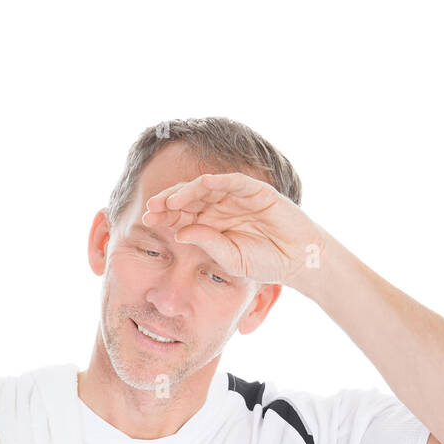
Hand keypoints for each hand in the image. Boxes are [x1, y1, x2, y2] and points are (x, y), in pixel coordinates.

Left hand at [141, 171, 323, 286]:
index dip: (165, 215)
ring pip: (206, 188)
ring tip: (170, 201)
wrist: (297, 259)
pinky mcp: (255, 190)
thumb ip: (207, 245)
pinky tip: (200, 185)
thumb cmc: (265, 262)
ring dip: (186, 191)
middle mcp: (220, 207)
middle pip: (188, 199)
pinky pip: (232, 181)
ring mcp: (236, 197)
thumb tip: (179, 234)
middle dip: (168, 202)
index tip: (146, 219)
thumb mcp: (230, 259)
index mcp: (212, 224)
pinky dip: (217, 181)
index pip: (183, 215)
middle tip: (151, 207)